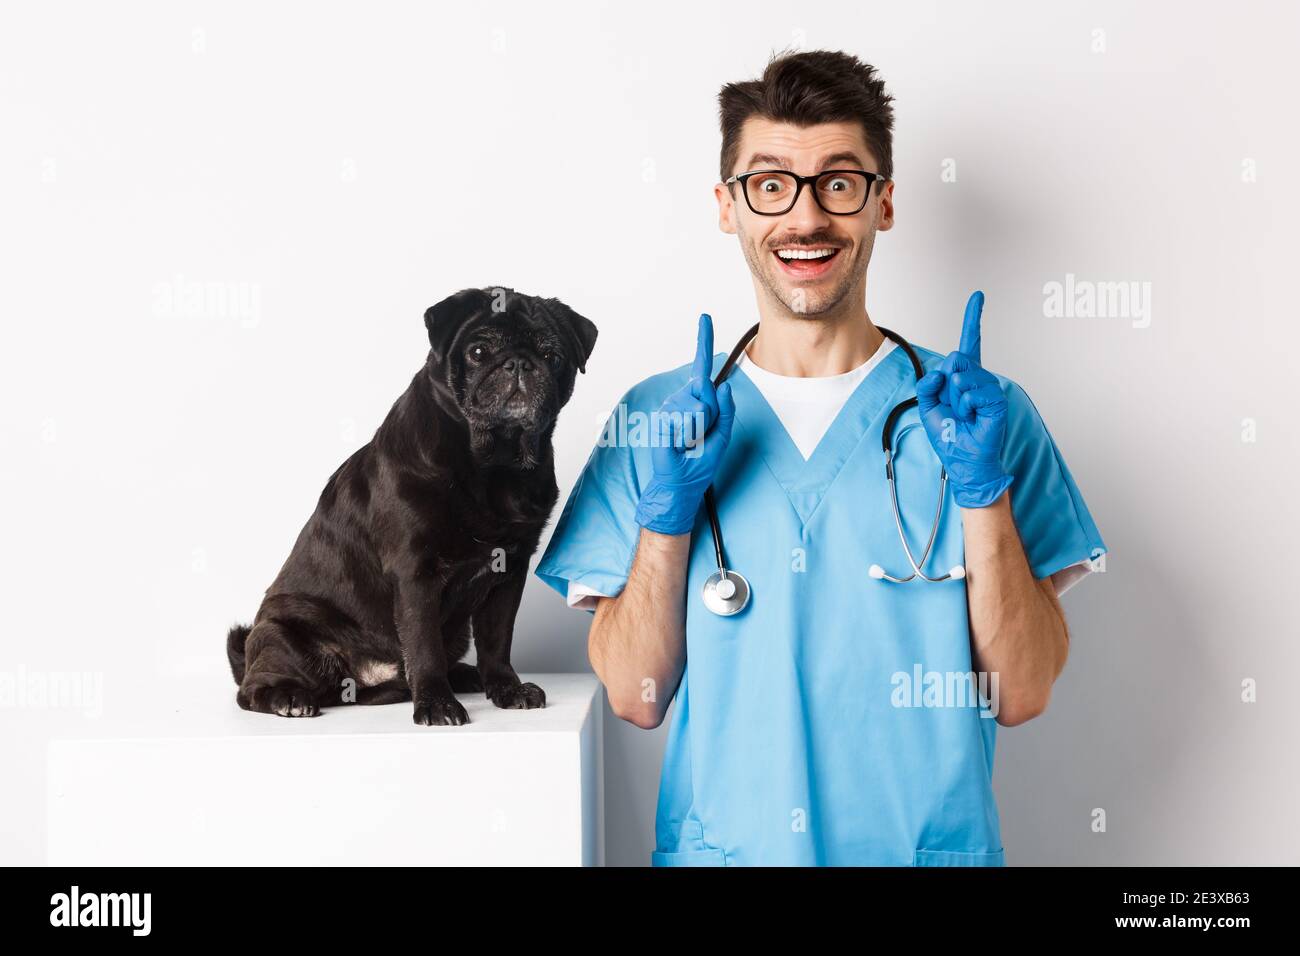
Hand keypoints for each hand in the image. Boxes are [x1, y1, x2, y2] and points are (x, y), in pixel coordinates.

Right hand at [633, 314, 736, 534]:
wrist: (678, 486)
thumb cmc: (698, 464)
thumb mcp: (722, 437)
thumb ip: (726, 412)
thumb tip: (724, 387)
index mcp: (696, 402)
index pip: (701, 368)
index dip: (704, 341)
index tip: (705, 318)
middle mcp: (680, 400)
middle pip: (706, 391)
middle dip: (711, 415)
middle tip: (701, 435)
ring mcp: (668, 409)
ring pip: (697, 406)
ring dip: (699, 428)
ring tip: (689, 442)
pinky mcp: (660, 421)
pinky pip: (685, 420)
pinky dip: (687, 436)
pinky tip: (679, 445)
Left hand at [916, 291, 1013, 508]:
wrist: (963, 460)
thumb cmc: (949, 435)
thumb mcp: (927, 407)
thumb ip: (927, 385)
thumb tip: (941, 372)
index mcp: (963, 378)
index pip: (969, 343)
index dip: (973, 318)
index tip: (978, 296)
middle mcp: (979, 378)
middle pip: (957, 358)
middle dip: (946, 383)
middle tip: (953, 406)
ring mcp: (990, 388)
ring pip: (962, 376)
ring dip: (955, 399)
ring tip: (963, 415)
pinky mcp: (997, 400)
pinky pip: (973, 392)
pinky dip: (966, 406)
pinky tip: (971, 416)